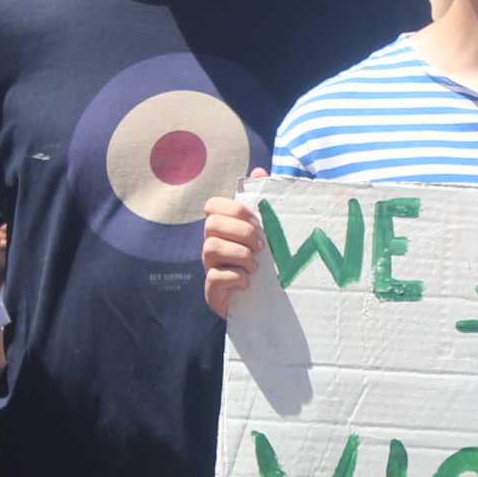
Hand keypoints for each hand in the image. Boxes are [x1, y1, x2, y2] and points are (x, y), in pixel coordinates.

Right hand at [202, 195, 265, 319]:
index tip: (256, 220)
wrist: (265, 305)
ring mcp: (210, 268)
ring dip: (239, 254)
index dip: (234, 208)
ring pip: (210, 247)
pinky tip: (249, 282)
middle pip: (212, 224)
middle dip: (241, 231)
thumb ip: (262, 203)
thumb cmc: (265, 263)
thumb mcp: (267, 233)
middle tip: (261, 246)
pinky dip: (235, 278)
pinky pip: (215, 277)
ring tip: (256, 266)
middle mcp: (212, 246)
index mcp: (224, 229)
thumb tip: (258, 171)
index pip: (212, 205)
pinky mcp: (213, 292)